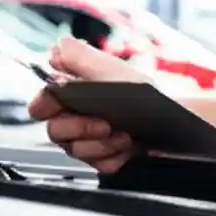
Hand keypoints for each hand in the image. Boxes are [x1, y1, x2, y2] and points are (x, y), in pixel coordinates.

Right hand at [27, 36, 151, 172]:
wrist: (173, 122)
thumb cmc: (146, 94)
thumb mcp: (112, 71)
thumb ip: (81, 58)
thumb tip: (55, 49)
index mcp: (74, 93)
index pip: (42, 103)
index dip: (47, 105)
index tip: (63, 105)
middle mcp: (77, 117)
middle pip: (55, 131)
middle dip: (81, 127)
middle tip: (105, 121)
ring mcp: (89, 141)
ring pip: (75, 151)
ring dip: (102, 143)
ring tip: (124, 132)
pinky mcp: (103, 159)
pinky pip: (96, 166)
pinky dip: (114, 156)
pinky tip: (127, 147)